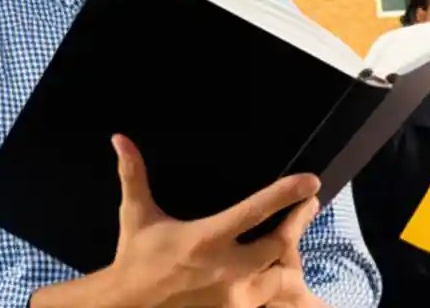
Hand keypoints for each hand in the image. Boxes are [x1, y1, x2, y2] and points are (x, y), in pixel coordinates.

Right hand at [31, 135, 321, 307]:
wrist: (129, 304)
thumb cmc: (135, 256)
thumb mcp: (135, 214)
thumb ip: (133, 174)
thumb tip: (119, 138)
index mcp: (205, 238)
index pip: (255, 211)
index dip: (285, 194)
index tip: (310, 182)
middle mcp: (226, 268)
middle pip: (280, 244)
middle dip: (297, 224)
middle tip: (307, 206)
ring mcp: (234, 296)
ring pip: (280, 275)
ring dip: (287, 257)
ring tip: (291, 240)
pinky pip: (268, 299)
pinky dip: (273, 285)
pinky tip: (271, 271)